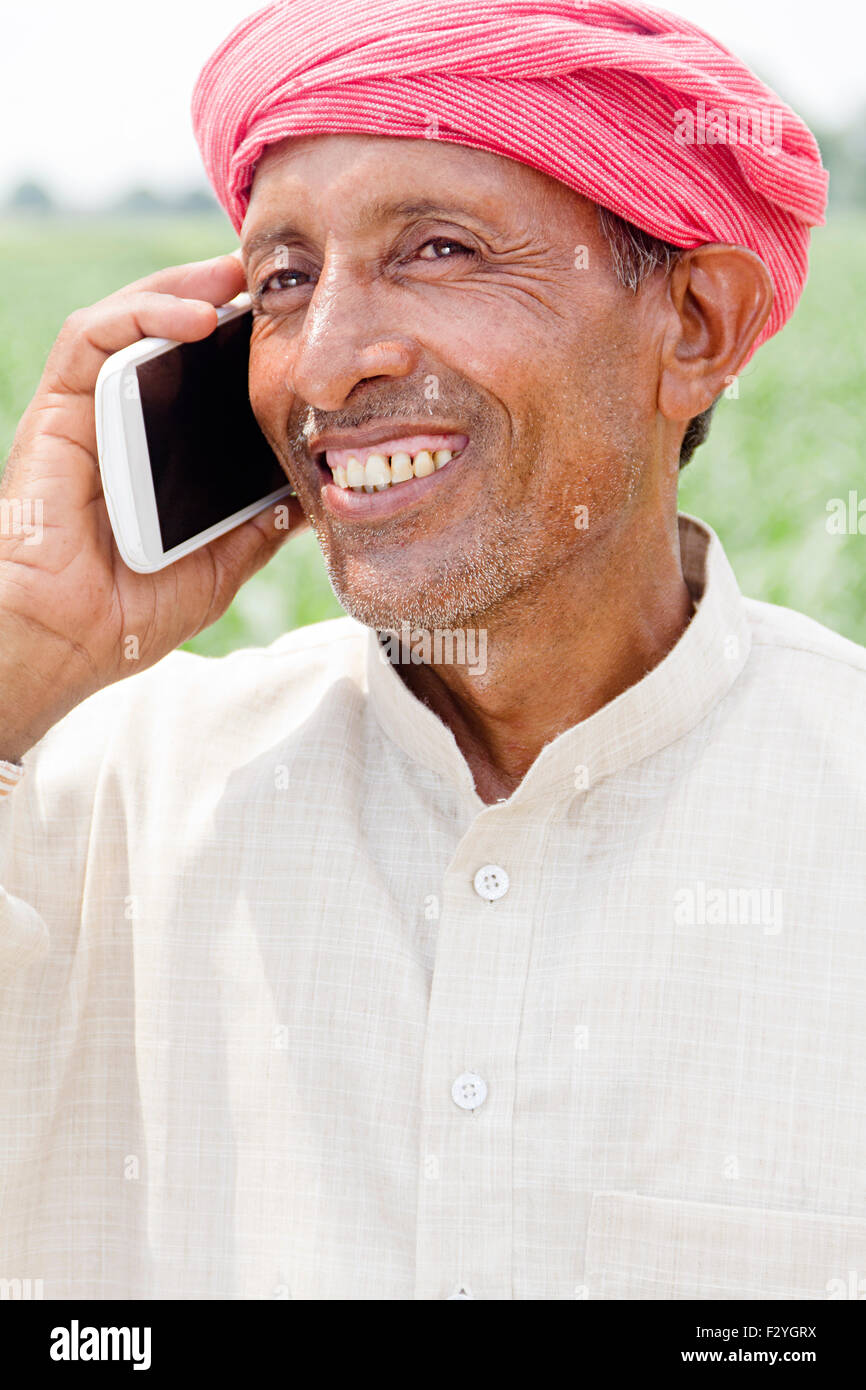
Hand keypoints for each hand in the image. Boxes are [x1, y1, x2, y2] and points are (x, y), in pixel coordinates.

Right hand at [0, 254, 306, 760]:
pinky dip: (141, 314)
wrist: (72, 638)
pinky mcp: (59, 410)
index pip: (199, 377)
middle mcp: (123, 423)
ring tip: (235, 278)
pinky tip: (195, 315)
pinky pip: (93, 340)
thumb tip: (313, 491)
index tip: (291, 325)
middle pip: (167, 336)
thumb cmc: (134, 610)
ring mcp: (90, 412)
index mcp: (160, 453)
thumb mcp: (224, 563)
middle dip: (217, 296)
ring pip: (129, 320)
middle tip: (272, 282)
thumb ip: (262, 525)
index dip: (239, 343)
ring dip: (182, 287)